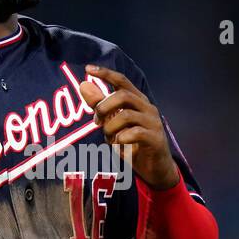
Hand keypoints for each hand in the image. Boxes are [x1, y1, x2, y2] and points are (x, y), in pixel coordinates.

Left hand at [79, 64, 180, 189]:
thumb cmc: (132, 144)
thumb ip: (100, 105)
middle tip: (96, 122)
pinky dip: (121, 140)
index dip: (105, 73)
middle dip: (104, 107)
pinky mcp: (155, 138)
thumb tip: (83, 84)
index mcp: (137, 100)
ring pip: (126, 115)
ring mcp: (153, 122)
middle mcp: (147, 108)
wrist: (155, 168)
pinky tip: (119, 147)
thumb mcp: (112, 124)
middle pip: (123, 95)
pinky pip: (135, 133)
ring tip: (110, 139)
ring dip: (111, 128)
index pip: (121, 81)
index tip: (88, 69)